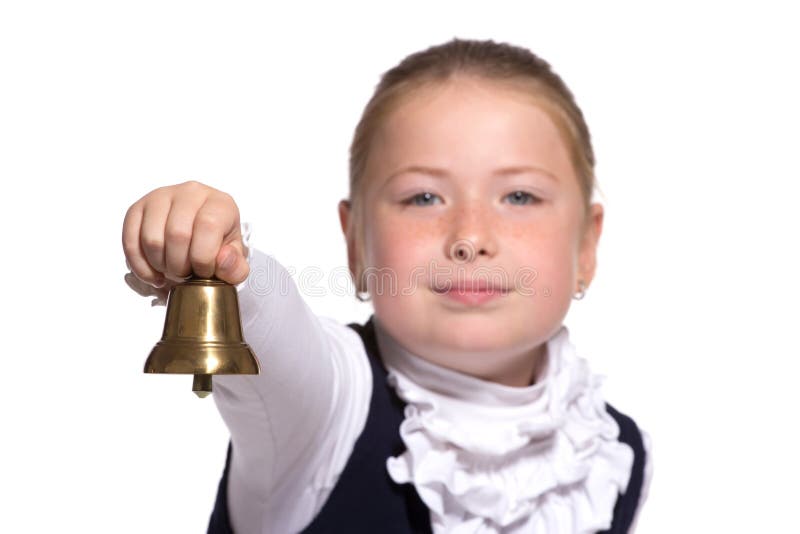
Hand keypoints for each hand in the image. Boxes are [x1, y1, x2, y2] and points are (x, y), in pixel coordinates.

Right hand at [122, 180, 249, 302]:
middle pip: (177, 234)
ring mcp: (161, 197)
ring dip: (160, 266)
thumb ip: (235, 267)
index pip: (208, 226)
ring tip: (171, 271)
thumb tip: (222, 259)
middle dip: (180, 266)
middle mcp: (190, 192)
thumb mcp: (233, 260)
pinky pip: (130, 240)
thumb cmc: (217, 245)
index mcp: (219, 203)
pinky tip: (154, 274)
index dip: (203, 258)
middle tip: (186, 274)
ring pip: (152, 239)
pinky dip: (140, 266)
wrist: (200, 234)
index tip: (203, 272)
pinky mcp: (138, 208)